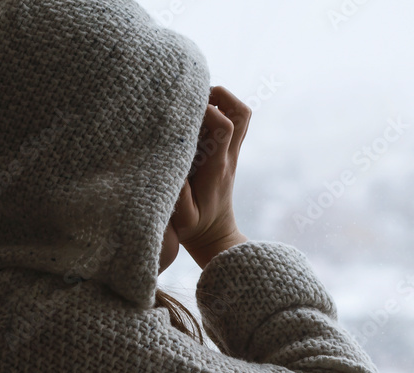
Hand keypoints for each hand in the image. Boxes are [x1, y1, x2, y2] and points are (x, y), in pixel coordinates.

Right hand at [169, 86, 250, 269]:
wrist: (216, 236)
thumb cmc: (196, 228)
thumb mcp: (183, 219)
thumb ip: (178, 196)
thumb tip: (171, 164)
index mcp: (217, 167)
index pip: (224, 126)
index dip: (207, 110)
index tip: (183, 108)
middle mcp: (228, 156)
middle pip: (241, 112)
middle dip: (219, 95)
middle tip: (192, 98)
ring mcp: (231, 153)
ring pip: (241, 114)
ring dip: (221, 100)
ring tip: (195, 103)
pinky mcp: (226, 153)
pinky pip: (231, 121)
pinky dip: (217, 110)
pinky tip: (193, 116)